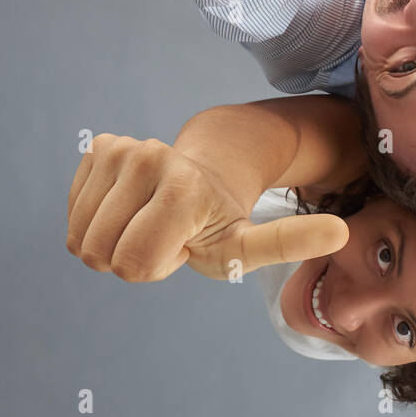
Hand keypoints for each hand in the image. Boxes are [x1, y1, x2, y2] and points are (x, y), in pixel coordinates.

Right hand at [66, 134, 348, 281]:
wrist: (208, 169)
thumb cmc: (225, 219)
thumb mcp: (255, 241)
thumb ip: (289, 242)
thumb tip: (344, 233)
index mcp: (185, 189)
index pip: (134, 265)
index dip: (158, 267)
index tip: (187, 245)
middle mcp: (149, 160)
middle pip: (102, 252)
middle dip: (131, 256)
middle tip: (169, 234)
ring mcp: (120, 150)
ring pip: (80, 236)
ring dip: (111, 240)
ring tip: (151, 221)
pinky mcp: (98, 149)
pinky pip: (71, 214)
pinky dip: (93, 221)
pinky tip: (128, 207)